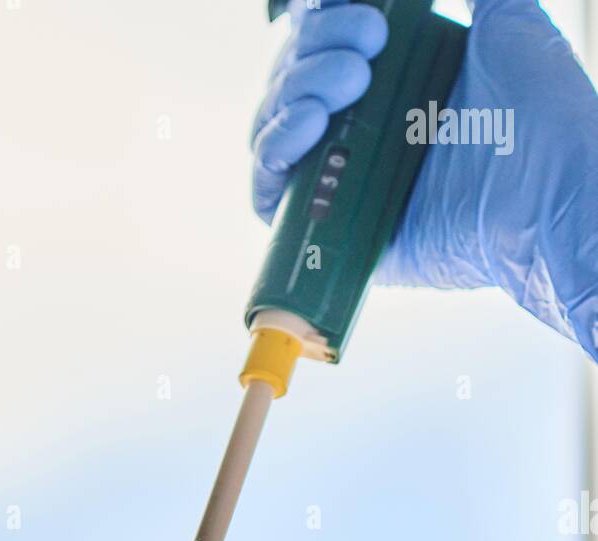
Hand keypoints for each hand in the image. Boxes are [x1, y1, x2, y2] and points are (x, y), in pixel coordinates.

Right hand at [252, 0, 597, 358]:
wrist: (554, 191)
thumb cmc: (544, 113)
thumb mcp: (507, 20)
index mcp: (395, 83)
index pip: (320, 46)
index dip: (319, 22)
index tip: (353, 7)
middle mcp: (365, 133)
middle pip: (289, 85)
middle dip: (310, 53)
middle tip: (364, 51)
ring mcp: (348, 183)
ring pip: (273, 134)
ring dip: (289, 95)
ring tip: (343, 85)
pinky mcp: (342, 234)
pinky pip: (273, 201)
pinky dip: (271, 157)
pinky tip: (303, 126)